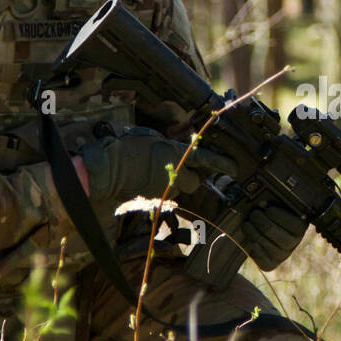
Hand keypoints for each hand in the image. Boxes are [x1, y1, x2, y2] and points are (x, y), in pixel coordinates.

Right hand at [81, 127, 237, 203]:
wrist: (105, 169)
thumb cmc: (125, 149)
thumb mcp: (151, 139)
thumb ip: (169, 146)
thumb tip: (177, 150)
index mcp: (175, 153)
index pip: (205, 158)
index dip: (222, 163)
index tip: (235, 168)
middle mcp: (174, 173)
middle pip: (194, 182)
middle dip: (190, 178)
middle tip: (177, 170)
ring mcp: (165, 189)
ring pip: (178, 190)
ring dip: (173, 185)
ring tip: (153, 176)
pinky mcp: (154, 201)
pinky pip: (163, 197)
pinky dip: (159, 192)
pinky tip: (145, 185)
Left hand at [237, 203, 306, 270]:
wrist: (259, 227)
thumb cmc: (268, 210)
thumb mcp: (274, 202)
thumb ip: (273, 199)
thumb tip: (263, 201)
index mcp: (299, 226)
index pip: (292, 223)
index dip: (276, 214)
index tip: (265, 206)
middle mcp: (293, 242)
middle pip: (274, 232)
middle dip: (260, 221)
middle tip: (253, 213)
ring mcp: (282, 254)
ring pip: (264, 243)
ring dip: (252, 232)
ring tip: (247, 223)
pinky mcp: (270, 264)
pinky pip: (262, 260)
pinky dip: (254, 250)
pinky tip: (251, 242)